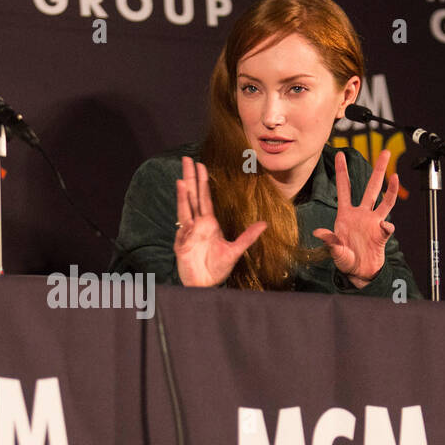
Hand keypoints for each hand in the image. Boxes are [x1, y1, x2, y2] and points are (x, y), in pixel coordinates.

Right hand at [174, 156, 266, 286]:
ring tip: (182, 179)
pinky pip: (182, 228)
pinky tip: (180, 209)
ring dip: (183, 194)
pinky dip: (181, 216)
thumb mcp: (236, 251)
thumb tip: (264, 224)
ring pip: (185, 208)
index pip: (205, 198)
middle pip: (193, 196)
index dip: (203, 181)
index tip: (200, 165)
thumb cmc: (217, 269)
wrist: (205, 285)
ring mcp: (188, 233)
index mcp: (209, 223)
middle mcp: (197, 225)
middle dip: (190, 178)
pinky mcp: (182, 244)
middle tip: (186, 160)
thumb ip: (248, 237)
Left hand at [314, 150, 398, 286]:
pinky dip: (387, 226)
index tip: (340, 154)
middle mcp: (361, 214)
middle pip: (371, 187)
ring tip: (394, 175)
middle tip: (385, 152)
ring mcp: (373, 222)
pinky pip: (387, 226)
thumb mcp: (334, 250)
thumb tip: (319, 232)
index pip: (345, 188)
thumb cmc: (345, 260)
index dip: (343, 171)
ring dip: (391, 188)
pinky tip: (385, 227)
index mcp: (346, 214)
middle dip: (378, 169)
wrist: (359, 272)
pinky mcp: (382, 233)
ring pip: (384, 199)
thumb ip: (329, 240)